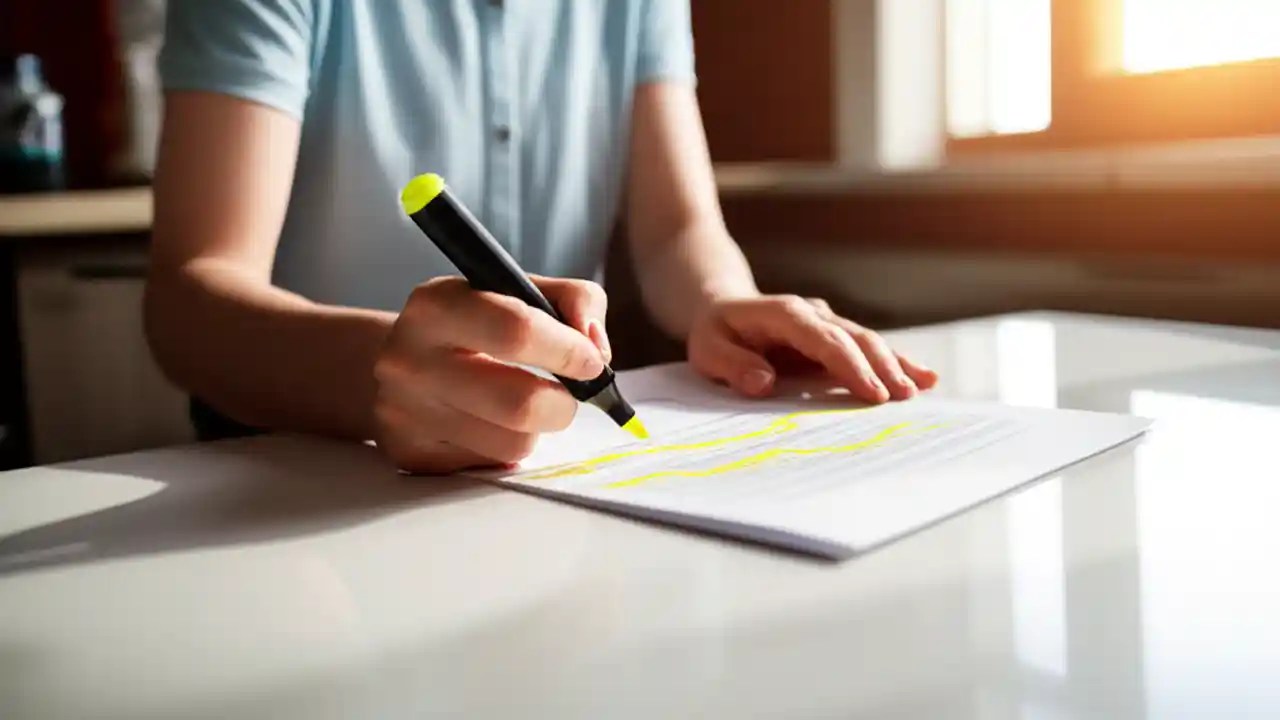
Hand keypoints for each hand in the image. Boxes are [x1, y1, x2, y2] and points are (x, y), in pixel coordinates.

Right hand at [373, 276, 611, 473]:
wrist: (393, 364)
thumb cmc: (470, 323)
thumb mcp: (513, 289)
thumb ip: (570, 300)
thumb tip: (597, 348)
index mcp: (437, 306)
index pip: (518, 330)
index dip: (569, 349)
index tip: (592, 360)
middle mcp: (412, 361)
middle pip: (521, 403)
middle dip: (564, 403)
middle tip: (569, 395)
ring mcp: (409, 414)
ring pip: (514, 442)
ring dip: (536, 428)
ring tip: (521, 405)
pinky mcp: (414, 456)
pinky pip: (493, 464)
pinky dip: (507, 446)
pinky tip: (490, 422)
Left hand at [687, 295, 937, 402]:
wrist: (721, 307)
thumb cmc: (715, 333)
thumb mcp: (707, 349)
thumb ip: (733, 365)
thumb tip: (763, 383)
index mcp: (783, 314)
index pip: (823, 338)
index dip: (849, 364)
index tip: (872, 391)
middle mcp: (812, 313)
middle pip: (854, 337)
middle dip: (882, 366)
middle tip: (903, 397)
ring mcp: (827, 323)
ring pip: (868, 340)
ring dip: (896, 364)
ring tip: (923, 387)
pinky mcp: (836, 337)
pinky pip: (867, 349)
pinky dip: (895, 362)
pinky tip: (924, 377)